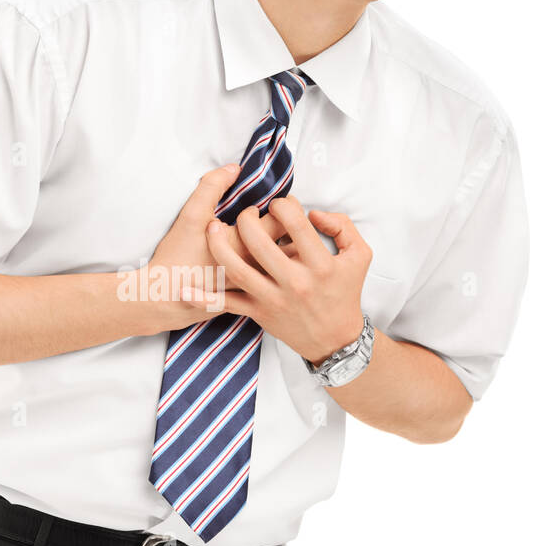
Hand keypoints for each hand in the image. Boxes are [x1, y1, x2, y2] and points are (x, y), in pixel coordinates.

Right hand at [149, 164, 289, 323]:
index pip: (287, 220)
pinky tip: (263, 262)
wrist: (162, 299)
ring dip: (286, 251)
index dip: (286, 206)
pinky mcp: (249, 301)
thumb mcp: (191, 215)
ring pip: (285, 267)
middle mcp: (259, 270)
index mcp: (251, 246)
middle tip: (280, 217)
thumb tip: (234, 168)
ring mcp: (256, 288)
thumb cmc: (177, 257)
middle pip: (293, 245)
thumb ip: (213, 186)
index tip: (277, 201)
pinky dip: (275, 270)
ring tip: (275, 239)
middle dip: (290, 228)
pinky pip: (274, 283)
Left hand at [189, 194, 370, 362]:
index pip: (295, 223)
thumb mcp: (359, 256)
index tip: (278, 206)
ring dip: (219, 245)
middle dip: (247, 219)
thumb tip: (314, 212)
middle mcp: (295, 282)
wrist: (335, 340)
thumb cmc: (345, 293)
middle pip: (260, 242)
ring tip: (211, 227)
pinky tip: (184, 289)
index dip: (283, 205)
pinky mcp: (260, 313)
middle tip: (244, 212)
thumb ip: (342, 226)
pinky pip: (228, 304)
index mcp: (320, 265)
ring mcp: (274, 299)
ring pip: (238, 269)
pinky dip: (205, 298)